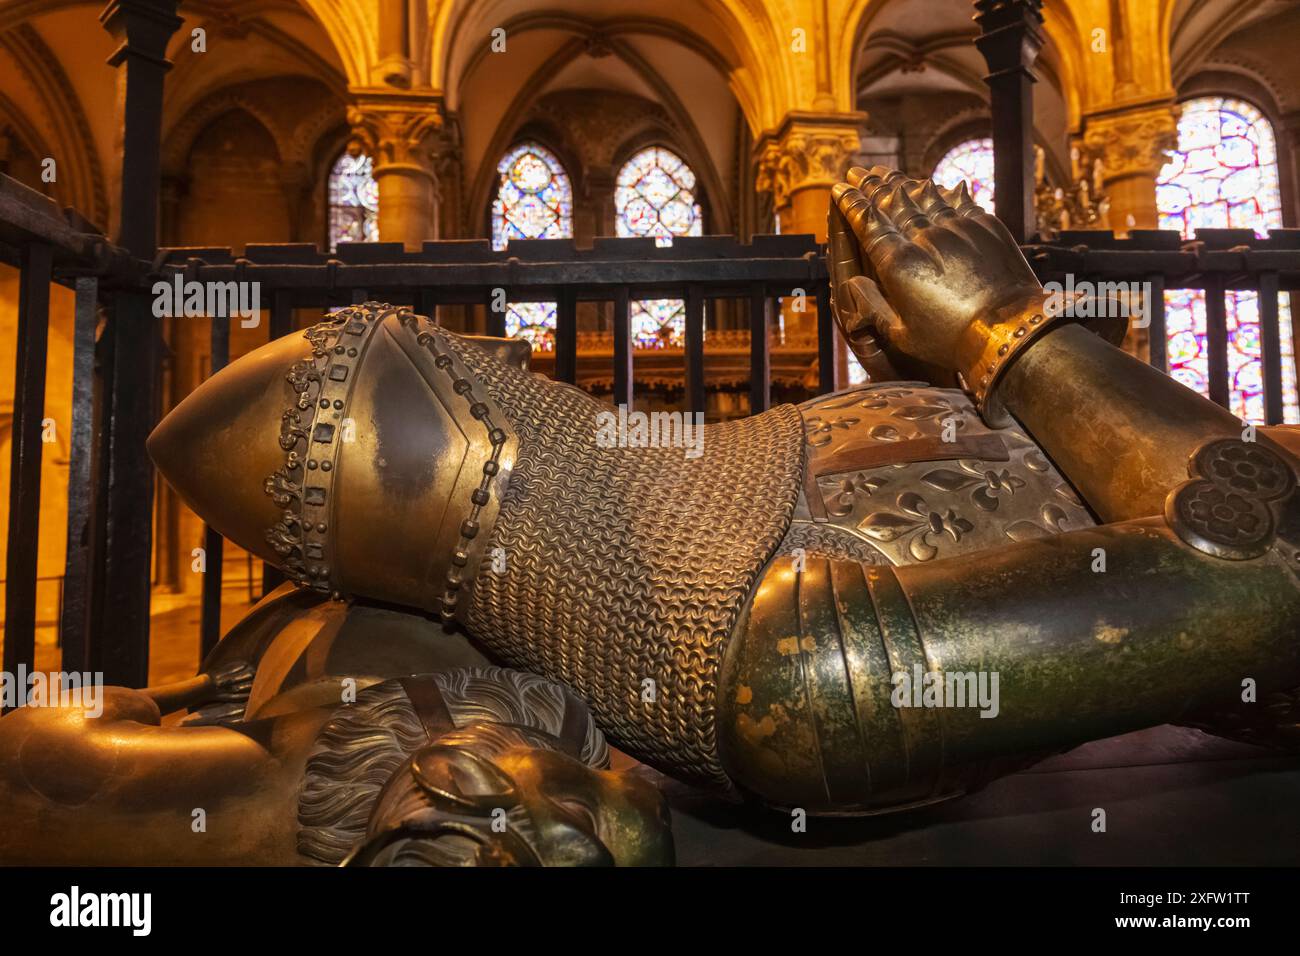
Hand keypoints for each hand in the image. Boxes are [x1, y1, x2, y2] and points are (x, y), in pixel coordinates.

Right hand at [828, 166, 1044, 385]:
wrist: (1009, 331)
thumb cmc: (951, 341)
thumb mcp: (901, 335)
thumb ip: (873, 307)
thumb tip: (853, 283)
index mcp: (899, 263)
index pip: (868, 222)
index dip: (851, 203)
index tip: (839, 188)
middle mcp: (925, 238)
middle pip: (891, 201)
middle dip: (870, 184)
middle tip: (856, 171)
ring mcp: (957, 227)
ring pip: (922, 195)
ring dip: (900, 182)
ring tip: (885, 173)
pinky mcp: (984, 225)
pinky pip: (956, 199)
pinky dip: (938, 190)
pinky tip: (929, 183)